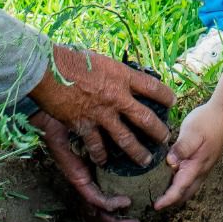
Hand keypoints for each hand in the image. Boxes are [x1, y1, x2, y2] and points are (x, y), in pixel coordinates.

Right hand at [29, 45, 174, 166]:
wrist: (48, 69)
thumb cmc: (72, 59)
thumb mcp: (101, 59)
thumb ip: (114, 71)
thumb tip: (121, 75)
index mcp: (123, 76)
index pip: (153, 87)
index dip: (167, 96)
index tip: (173, 102)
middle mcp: (117, 97)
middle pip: (146, 118)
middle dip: (158, 132)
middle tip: (166, 140)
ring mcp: (102, 114)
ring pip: (127, 139)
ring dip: (137, 152)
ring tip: (146, 160)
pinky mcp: (85, 125)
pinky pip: (97, 145)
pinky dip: (100, 154)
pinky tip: (103, 162)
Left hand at [29, 110, 140, 221]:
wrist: (54, 115)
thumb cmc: (77, 117)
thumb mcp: (104, 129)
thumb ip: (119, 135)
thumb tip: (142, 135)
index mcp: (94, 170)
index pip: (108, 195)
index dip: (121, 205)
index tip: (140, 207)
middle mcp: (87, 179)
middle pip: (104, 207)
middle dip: (120, 220)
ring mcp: (82, 181)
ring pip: (99, 208)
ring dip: (116, 219)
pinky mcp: (77, 179)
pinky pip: (95, 197)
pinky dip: (110, 203)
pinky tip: (125, 201)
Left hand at [154, 101, 222, 209]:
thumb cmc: (207, 122)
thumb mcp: (191, 132)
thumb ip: (181, 148)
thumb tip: (170, 163)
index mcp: (196, 166)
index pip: (180, 189)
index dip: (168, 199)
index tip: (155, 206)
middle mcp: (200, 171)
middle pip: (185, 193)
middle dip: (172, 201)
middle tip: (156, 204)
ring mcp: (203, 167)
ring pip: (190, 188)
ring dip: (177, 195)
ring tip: (162, 196)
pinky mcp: (203, 161)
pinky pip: (192, 180)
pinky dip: (182, 186)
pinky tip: (173, 179)